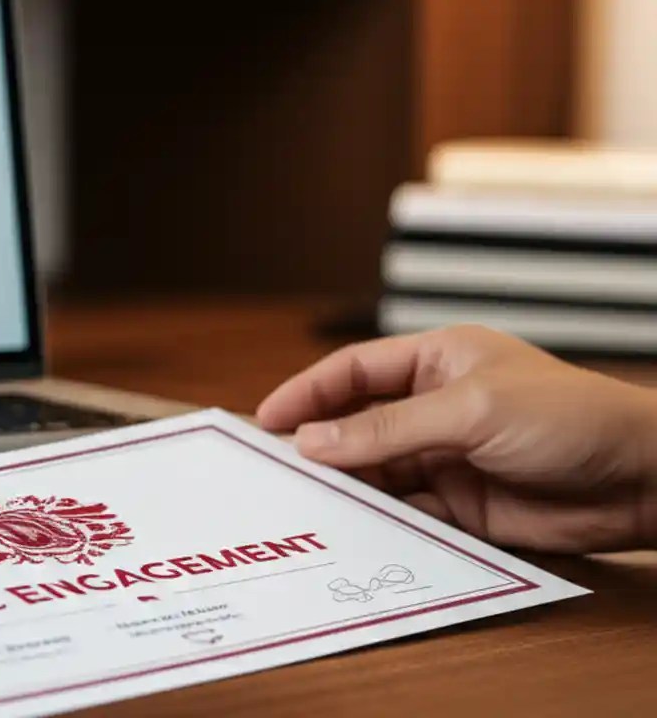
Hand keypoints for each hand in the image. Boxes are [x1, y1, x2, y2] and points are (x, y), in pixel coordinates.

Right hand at [256, 325, 656, 554]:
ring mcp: (447, 456)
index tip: (267, 419)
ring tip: (303, 500)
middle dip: (318, 441)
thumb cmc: (572, 419)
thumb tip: (315, 440)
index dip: (308, 392)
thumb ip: (387, 428)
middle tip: (272, 465)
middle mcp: (437, 406)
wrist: (641, 480)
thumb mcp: (469, 410)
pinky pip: (404, 511)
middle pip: (358, 422)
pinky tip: (351, 526)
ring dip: (344, 484)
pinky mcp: (461, 505)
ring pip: (376, 470)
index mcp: (439, 360)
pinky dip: (377, 519)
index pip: (356, 371)